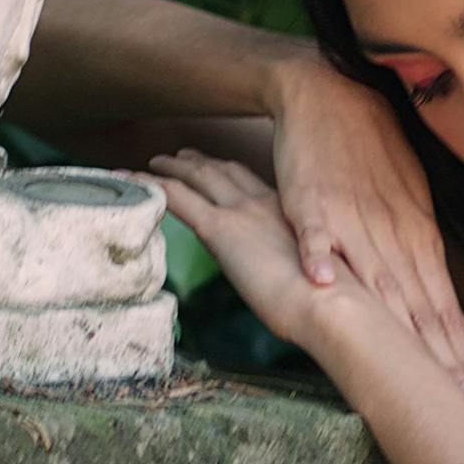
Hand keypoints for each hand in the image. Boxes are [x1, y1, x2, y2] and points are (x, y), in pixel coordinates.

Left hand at [148, 147, 342, 359]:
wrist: (333, 305)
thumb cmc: (331, 306)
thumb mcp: (315, 280)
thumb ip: (298, 274)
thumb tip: (295, 291)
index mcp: (287, 215)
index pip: (251, 185)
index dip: (230, 173)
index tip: (216, 168)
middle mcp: (263, 205)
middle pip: (223, 172)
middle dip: (200, 162)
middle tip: (180, 157)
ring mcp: (241, 214)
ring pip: (197, 178)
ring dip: (173, 167)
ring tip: (155, 162)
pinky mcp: (220, 230)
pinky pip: (174, 196)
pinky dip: (150, 183)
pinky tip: (130, 178)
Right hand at [263, 58, 463, 405]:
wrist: (329, 94)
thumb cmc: (373, 153)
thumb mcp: (410, 204)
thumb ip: (422, 252)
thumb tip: (441, 300)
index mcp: (419, 238)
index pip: (444, 307)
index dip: (461, 354)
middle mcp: (393, 235)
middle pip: (419, 307)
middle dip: (440, 358)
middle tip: (460, 402)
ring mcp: (353, 219)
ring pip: (377, 279)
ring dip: (393, 325)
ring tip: (408, 370)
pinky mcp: (311, 202)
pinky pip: (315, 232)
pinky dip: (320, 255)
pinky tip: (325, 284)